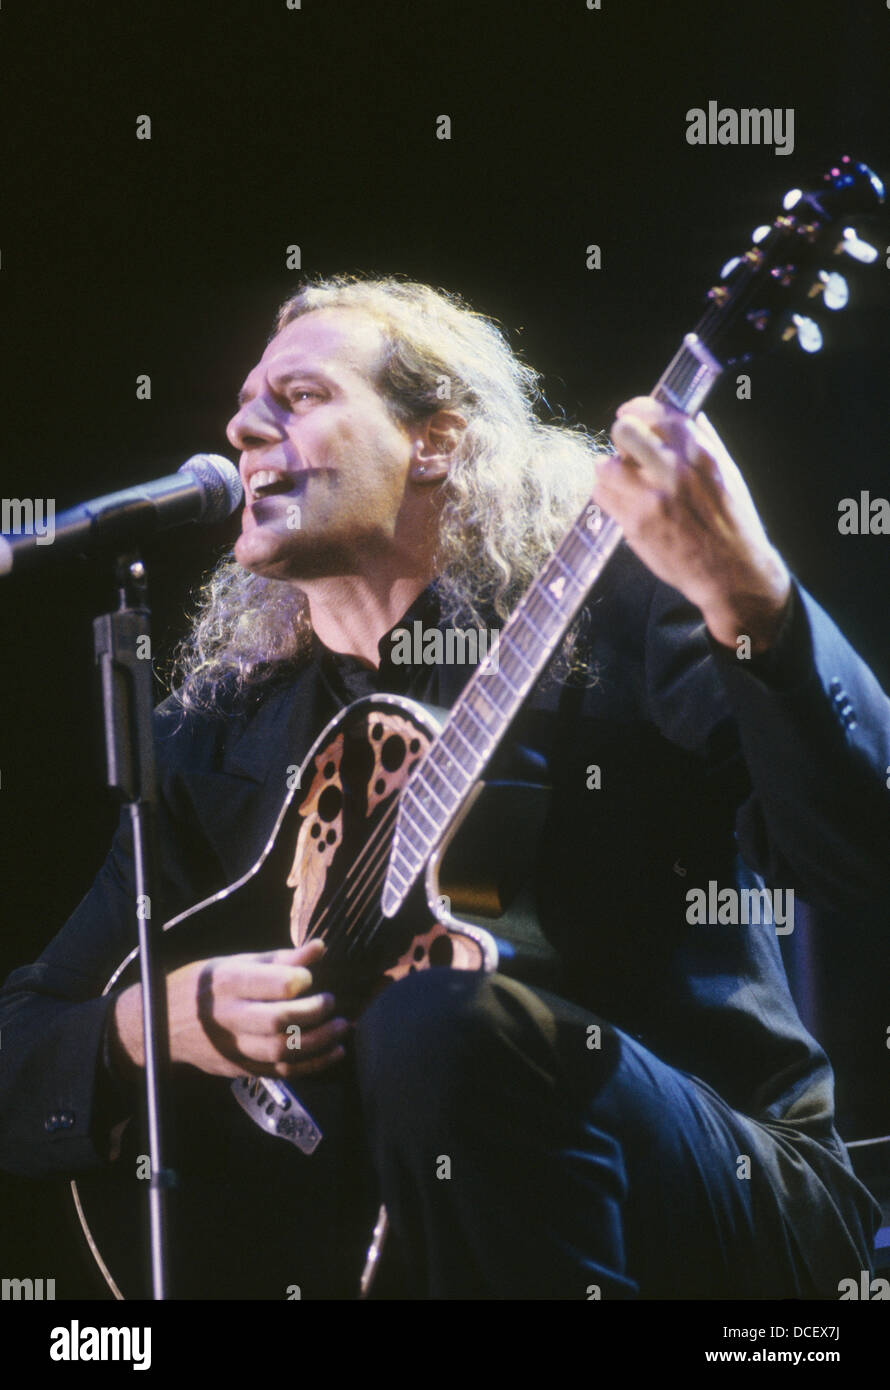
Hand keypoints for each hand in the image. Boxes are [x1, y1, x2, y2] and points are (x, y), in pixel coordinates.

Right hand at [111, 939, 348, 1080]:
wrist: (159, 1026)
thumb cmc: (202, 985)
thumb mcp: (233, 962)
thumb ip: (279, 959)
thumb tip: (319, 947)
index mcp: (227, 983)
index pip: (269, 985)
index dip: (297, 981)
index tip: (311, 978)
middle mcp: (229, 1017)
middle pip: (278, 1022)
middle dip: (314, 1012)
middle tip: (331, 1001)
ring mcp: (233, 1048)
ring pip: (283, 1052)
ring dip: (320, 1041)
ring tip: (342, 1026)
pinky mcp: (240, 1070)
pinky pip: (282, 1072)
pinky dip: (314, 1064)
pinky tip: (335, 1050)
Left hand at [593, 397, 791, 652]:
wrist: (732, 573)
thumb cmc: (733, 523)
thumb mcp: (730, 474)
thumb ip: (707, 442)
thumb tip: (690, 415)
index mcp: (700, 452)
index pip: (656, 412)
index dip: (635, 410)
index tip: (628, 415)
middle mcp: (674, 470)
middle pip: (623, 432)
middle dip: (620, 438)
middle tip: (625, 453)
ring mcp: (652, 498)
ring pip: (605, 465)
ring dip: (609, 471)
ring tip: (622, 483)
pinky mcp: (636, 525)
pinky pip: (602, 497)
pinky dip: (607, 496)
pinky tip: (621, 503)